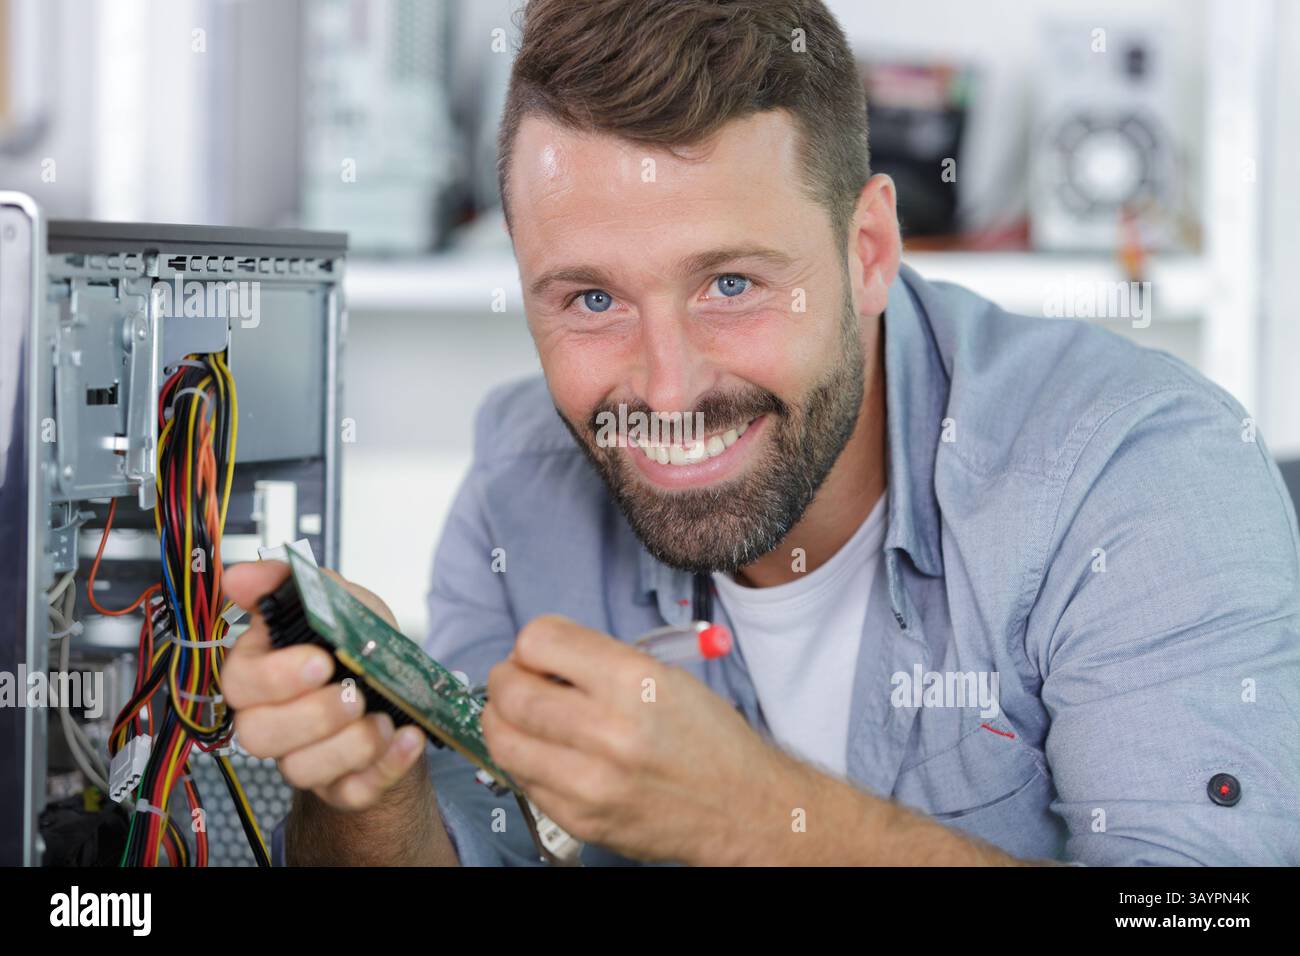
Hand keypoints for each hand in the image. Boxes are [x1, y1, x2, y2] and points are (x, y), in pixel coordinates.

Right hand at [221, 560, 426, 810]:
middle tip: (353, 694)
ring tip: (383, 718)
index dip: (275, 676)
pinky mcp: (339, 787)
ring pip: (300, 771)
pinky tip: (406, 738)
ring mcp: (303, 758)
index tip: (318, 661)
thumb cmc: (361, 645)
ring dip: (349, 745)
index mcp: (263, 672)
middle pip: (257, 735)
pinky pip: (351, 792)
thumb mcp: (337, 600)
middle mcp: (273, 720)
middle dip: (312, 715)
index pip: (238, 683)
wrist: (402, 690)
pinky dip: (385, 767)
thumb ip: (288, 582)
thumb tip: (238, 576)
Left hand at [480, 614, 800, 863]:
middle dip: (504, 678)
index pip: (539, 641)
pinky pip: (522, 781)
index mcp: (634, 681)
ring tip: (520, 716)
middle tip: (515, 679)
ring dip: (501, 720)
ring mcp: (590, 783)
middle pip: (511, 691)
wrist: (743, 808)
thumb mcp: (663, 674)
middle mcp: (609, 731)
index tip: (538, 652)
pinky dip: (524, 760)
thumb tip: (536, 658)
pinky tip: (544, 753)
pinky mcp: (580, 820)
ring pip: (503, 741)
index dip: (532, 642)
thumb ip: (597, 661)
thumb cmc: (706, 736)